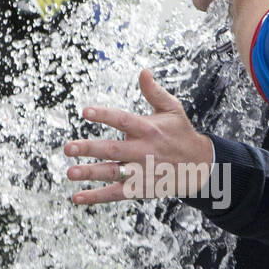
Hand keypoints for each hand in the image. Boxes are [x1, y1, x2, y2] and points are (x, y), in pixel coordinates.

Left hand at [64, 69, 212, 204]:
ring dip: (90, 174)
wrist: (200, 166)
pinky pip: (116, 193)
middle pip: (113, 149)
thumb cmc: (181, 133)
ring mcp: (141, 171)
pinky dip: (97, 197)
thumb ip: (154, 92)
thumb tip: (142, 71)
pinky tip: (77, 197)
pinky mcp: (140, 188)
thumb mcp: (173, 109)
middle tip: (68, 148)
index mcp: (149, 129)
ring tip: (70, 173)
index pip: (124, 120)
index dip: (105, 116)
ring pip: (112, 173)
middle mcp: (144, 150)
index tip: (85, 112)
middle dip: (90, 148)